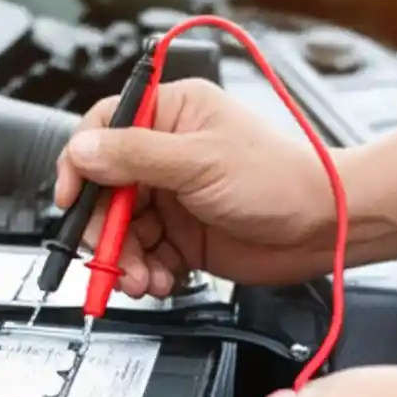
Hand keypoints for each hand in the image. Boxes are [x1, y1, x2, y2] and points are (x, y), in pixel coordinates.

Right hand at [54, 79, 340, 297]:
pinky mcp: (180, 235)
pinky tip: (159, 280)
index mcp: (170, 115)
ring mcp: (171, 196)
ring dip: (124, 258)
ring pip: (120, 229)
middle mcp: (164, 153)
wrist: (325, 228)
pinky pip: (143, 255)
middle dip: (104, 228)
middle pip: (104, 189)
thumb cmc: (281, 179)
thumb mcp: (199, 161)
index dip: (80, 163)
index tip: (71, 197)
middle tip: (109, 253)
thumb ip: (135, 156)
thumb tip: (82, 150)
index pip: (103, 128)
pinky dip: (145, 272)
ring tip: (141, 278)